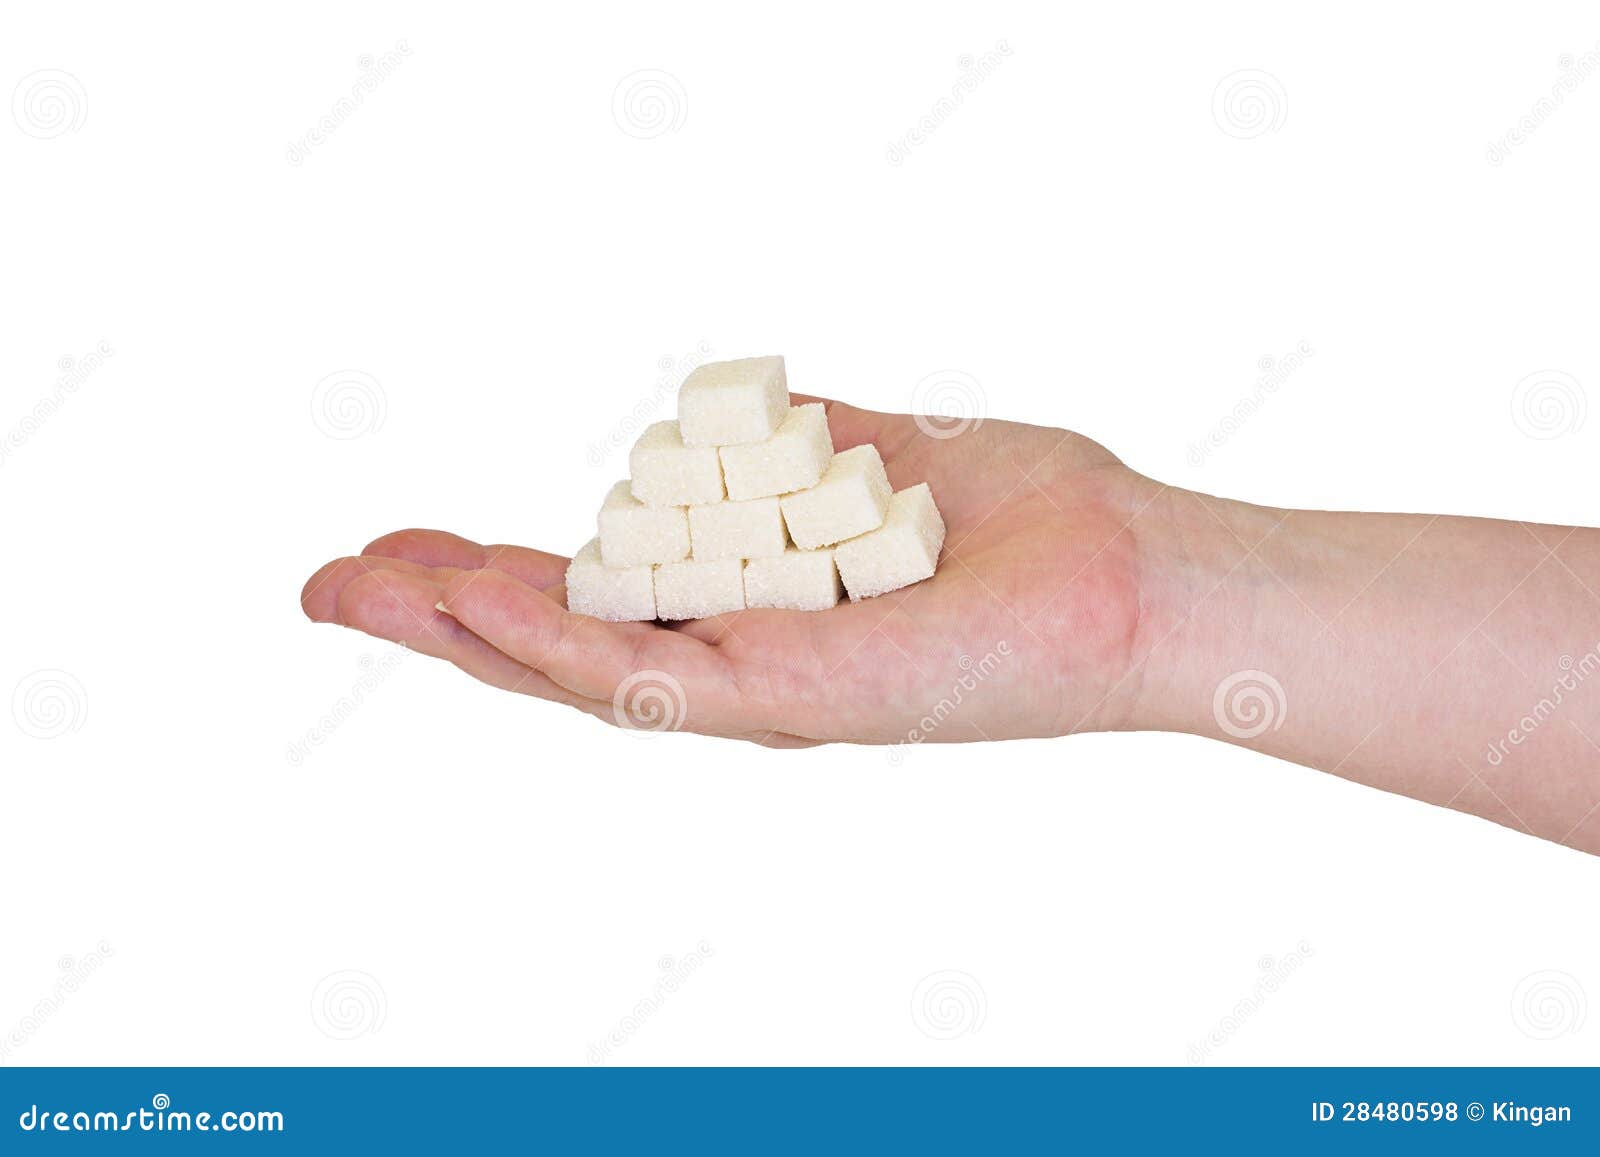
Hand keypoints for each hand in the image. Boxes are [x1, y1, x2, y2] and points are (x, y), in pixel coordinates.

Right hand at [300, 396, 1162, 746]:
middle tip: (330, 584)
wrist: (1124, 575)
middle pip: (557, 649)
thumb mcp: (884, 462)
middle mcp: (738, 663)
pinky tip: (475, 601)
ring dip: (463, 632)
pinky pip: (652, 676)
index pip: (594, 600)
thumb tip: (759, 413)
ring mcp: (757, 688)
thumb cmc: (1019, 526)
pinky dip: (556, 642)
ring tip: (364, 591)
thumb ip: (804, 445)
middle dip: (438, 616)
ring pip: (576, 673)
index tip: (408, 543)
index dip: (492, 577)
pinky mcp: (792, 695)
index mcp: (750, 613)